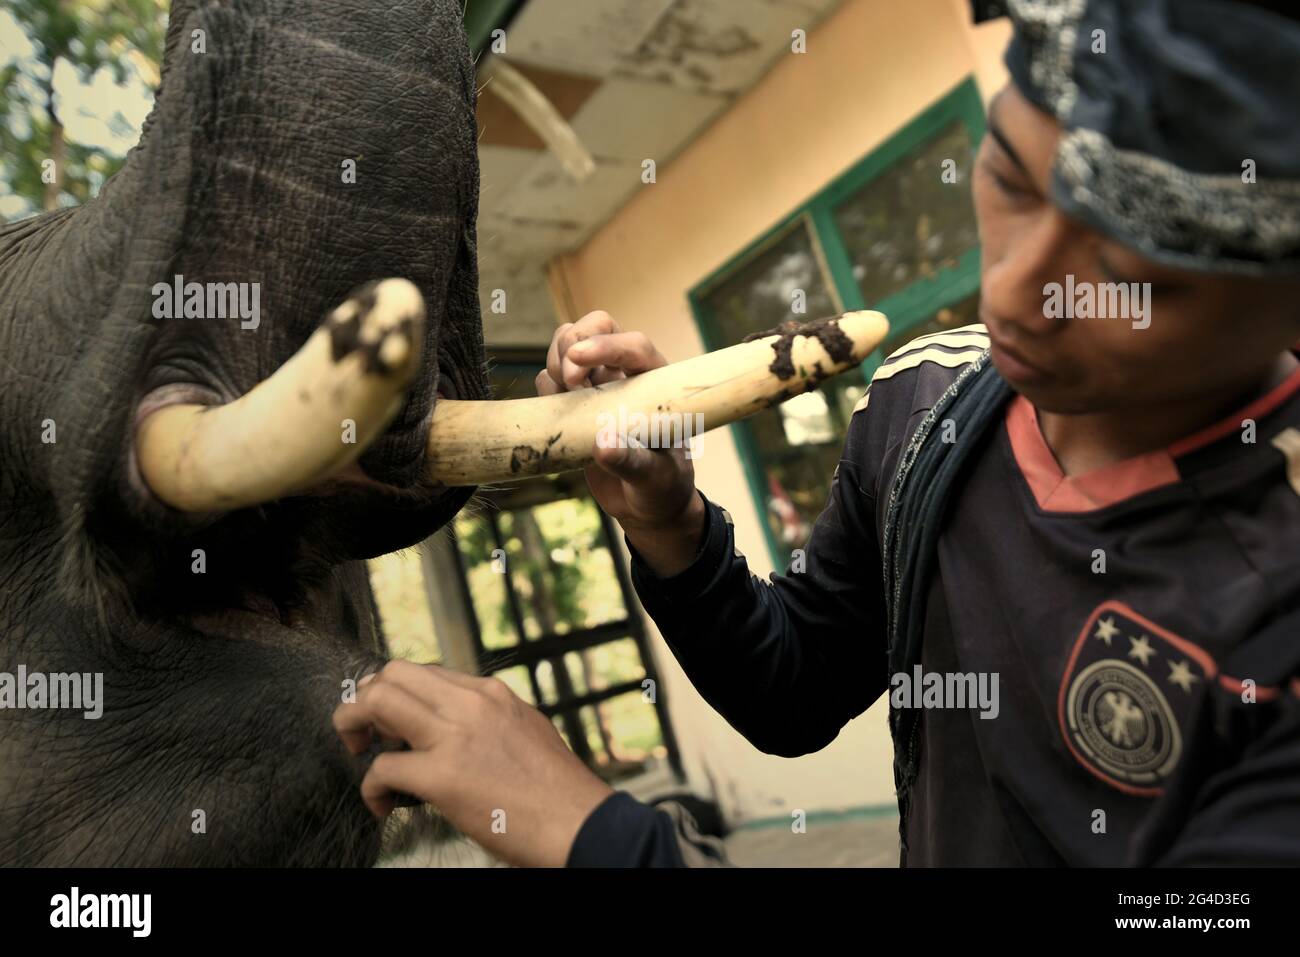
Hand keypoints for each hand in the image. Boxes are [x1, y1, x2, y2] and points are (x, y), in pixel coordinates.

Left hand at [333, 660, 612, 867]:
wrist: (579, 824)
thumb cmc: (557, 790)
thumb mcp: (526, 730)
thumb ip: (488, 720)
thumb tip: (454, 726)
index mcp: (490, 693)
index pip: (424, 672)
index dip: (397, 695)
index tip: (393, 725)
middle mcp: (471, 703)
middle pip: (393, 673)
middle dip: (365, 700)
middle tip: (366, 735)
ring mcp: (455, 736)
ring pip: (377, 701)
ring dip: (353, 725)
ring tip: (361, 756)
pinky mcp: (444, 775)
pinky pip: (381, 768)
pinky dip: (371, 788)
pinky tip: (383, 804)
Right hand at [536, 311, 705, 574]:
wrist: (646, 505)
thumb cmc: (662, 486)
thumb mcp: (655, 477)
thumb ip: (633, 461)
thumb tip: (604, 444)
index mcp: (657, 382)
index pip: (634, 345)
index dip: (606, 346)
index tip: (577, 360)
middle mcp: (627, 375)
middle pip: (597, 326)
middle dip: (574, 343)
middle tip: (570, 380)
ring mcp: (599, 385)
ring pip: (569, 344)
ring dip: (557, 360)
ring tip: (565, 393)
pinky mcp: (575, 402)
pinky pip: (551, 376)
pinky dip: (545, 384)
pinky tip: (556, 408)